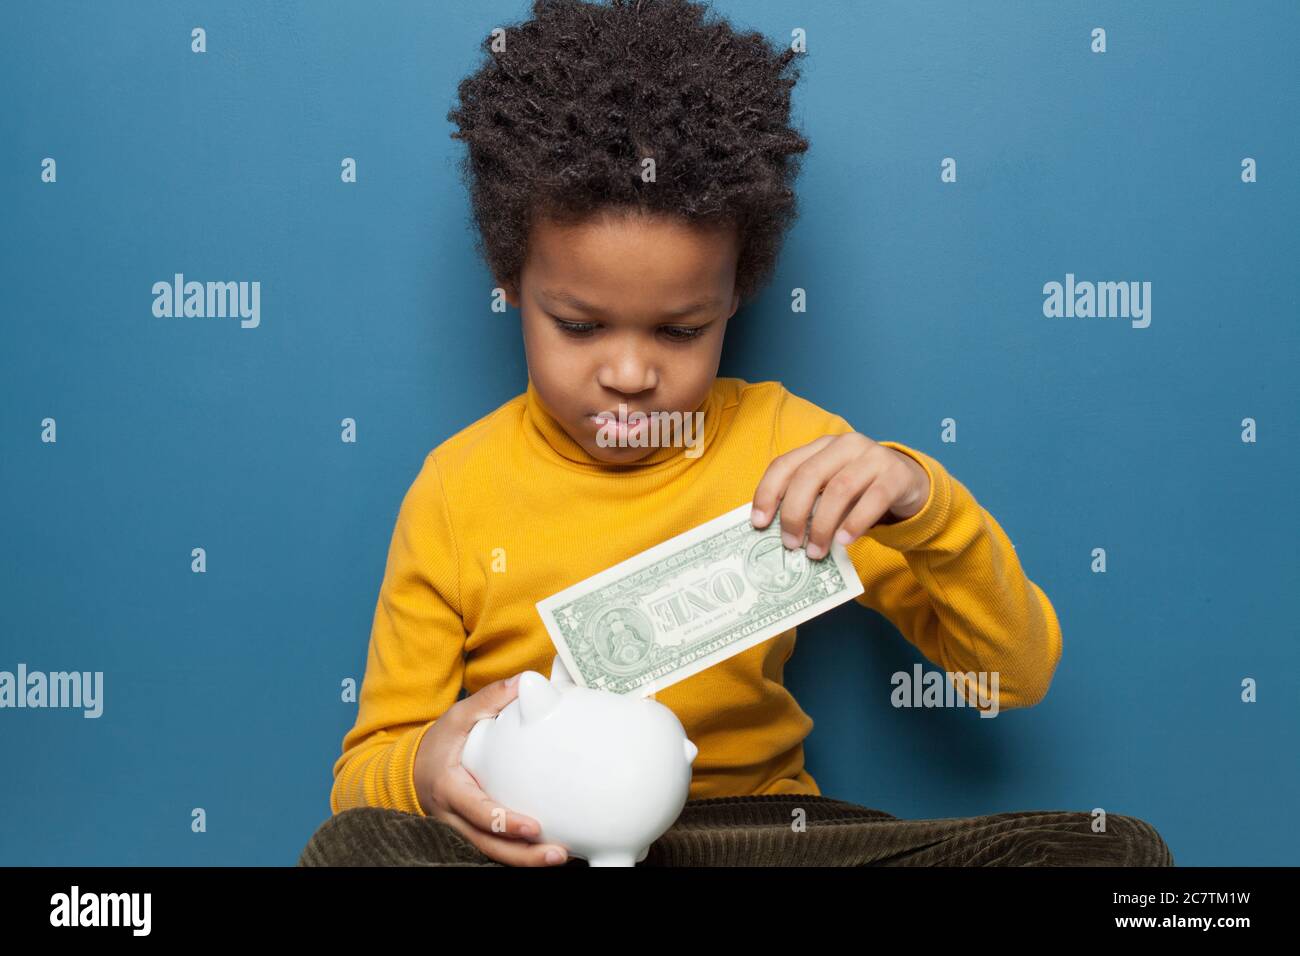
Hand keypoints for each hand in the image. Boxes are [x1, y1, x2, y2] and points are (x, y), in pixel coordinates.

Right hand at [412, 675, 570, 865]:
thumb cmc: (440, 742)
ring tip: (560, 857)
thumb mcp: (458, 716)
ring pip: (493, 855)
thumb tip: (526, 681)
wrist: (413, 769)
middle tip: (558, 854)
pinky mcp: (473, 836)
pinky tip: (548, 853)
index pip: (478, 812)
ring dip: (526, 861)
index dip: (505, 823)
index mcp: (450, 789)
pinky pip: (496, 851)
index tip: (533, 828)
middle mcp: (454, 818)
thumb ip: (490, 698)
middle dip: (524, 856)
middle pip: (489, 847)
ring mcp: (462, 832)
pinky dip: (520, 855)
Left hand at [749, 433, 929, 558]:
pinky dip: (855, 522)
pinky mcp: (896, 474)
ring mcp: (873, 456)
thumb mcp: (832, 489)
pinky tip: (844, 541)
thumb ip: (810, 501)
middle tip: (791, 544)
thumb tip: (779, 533)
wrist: (910, 482)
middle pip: (809, 476)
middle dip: (794, 513)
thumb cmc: (862, 490)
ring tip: (816, 552)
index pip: (785, 464)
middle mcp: (845, 445)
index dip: (768, 493)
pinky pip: (873, 499)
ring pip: (839, 489)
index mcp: (822, 446)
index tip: (759, 523)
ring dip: (823, 525)